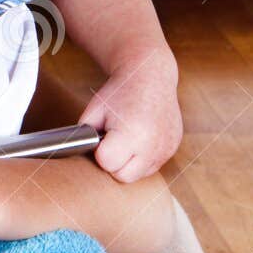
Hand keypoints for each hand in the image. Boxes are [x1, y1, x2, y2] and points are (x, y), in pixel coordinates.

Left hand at [81, 52, 181, 182]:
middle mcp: (153, 145)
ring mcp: (165, 148)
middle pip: (123, 176)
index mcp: (133, 134)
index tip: (100, 140)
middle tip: (111, 142)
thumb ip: (86, 137)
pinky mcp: (172, 149)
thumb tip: (80, 157)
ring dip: (129, 163)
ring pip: (138, 174)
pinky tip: (139, 140)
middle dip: (114, 163)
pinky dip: (142, 158)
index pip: (107, 164)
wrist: (150, 76)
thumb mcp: (93, 112)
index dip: (100, 154)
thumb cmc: (118, 93)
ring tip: (125, 139)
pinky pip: (151, 166)